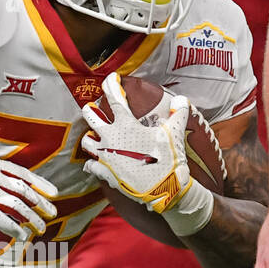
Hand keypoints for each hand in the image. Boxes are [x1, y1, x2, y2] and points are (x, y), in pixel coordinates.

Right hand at [0, 155, 56, 241]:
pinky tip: (22, 236)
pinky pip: (4, 221)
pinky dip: (16, 229)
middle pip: (23, 190)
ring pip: (18, 206)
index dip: (40, 184)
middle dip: (40, 203)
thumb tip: (16, 192)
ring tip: (40, 229)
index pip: (22, 173)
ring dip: (32, 219)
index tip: (54, 193)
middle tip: (52, 213)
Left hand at [81, 73, 192, 212]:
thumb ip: (178, 113)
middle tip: (92, 107)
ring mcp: (105, 157)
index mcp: (126, 126)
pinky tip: (96, 162)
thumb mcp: (174, 133)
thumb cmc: (168, 160)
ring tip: (94, 135)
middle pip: (91, 117)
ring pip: (87, 142)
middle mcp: (110, 139)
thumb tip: (182, 99)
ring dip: (90, 137)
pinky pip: (91, 165)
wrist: (163, 189)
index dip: (112, 85)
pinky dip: (93, 163)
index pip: (115, 99)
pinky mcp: (105, 174)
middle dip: (90, 109)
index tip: (112, 78)